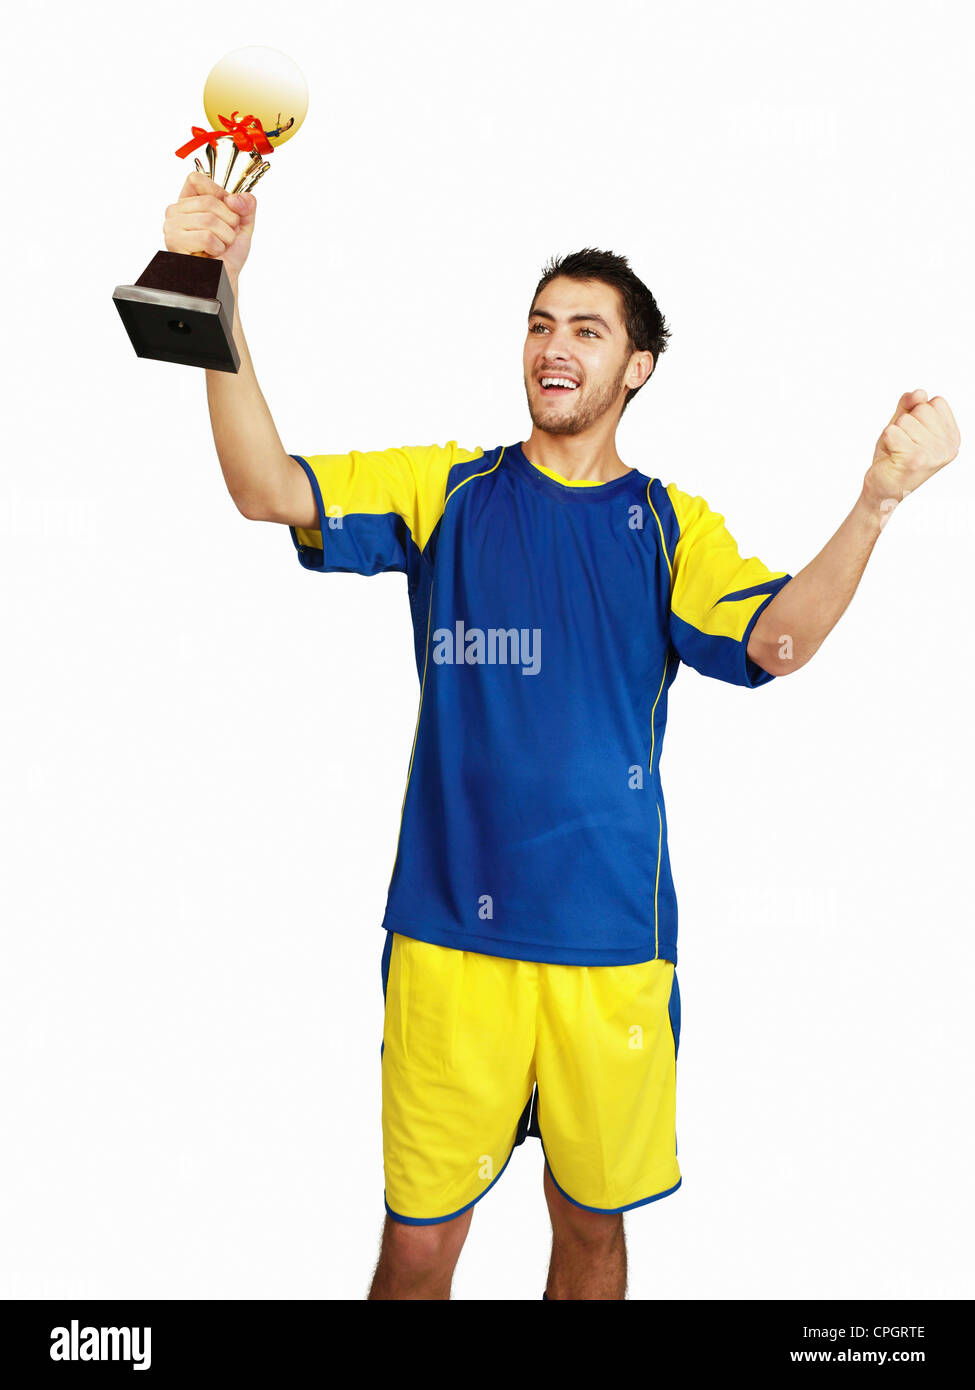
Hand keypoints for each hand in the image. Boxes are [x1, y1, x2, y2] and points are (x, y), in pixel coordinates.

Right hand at [163, 171, 256, 280]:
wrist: (225, 279)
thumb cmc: (228, 255)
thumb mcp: (243, 225)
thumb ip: (246, 205)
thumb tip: (235, 199)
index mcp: (189, 202)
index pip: (196, 179)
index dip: (218, 191)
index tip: (228, 207)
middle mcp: (176, 211)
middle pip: (208, 201)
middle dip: (229, 221)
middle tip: (226, 236)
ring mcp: (172, 226)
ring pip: (209, 219)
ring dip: (225, 237)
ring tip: (220, 246)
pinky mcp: (174, 242)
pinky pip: (206, 237)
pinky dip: (218, 247)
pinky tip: (212, 254)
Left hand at [864, 389, 960, 519]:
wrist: (881, 491)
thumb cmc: (893, 458)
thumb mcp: (903, 426)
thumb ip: (910, 406)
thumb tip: (920, 393)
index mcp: (952, 437)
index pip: (935, 402)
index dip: (917, 414)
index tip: (913, 437)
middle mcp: (948, 446)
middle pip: (922, 408)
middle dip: (904, 424)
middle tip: (901, 446)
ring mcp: (933, 453)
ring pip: (905, 420)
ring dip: (893, 434)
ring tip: (896, 452)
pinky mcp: (915, 459)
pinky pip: (892, 431)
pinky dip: (885, 441)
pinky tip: (891, 457)